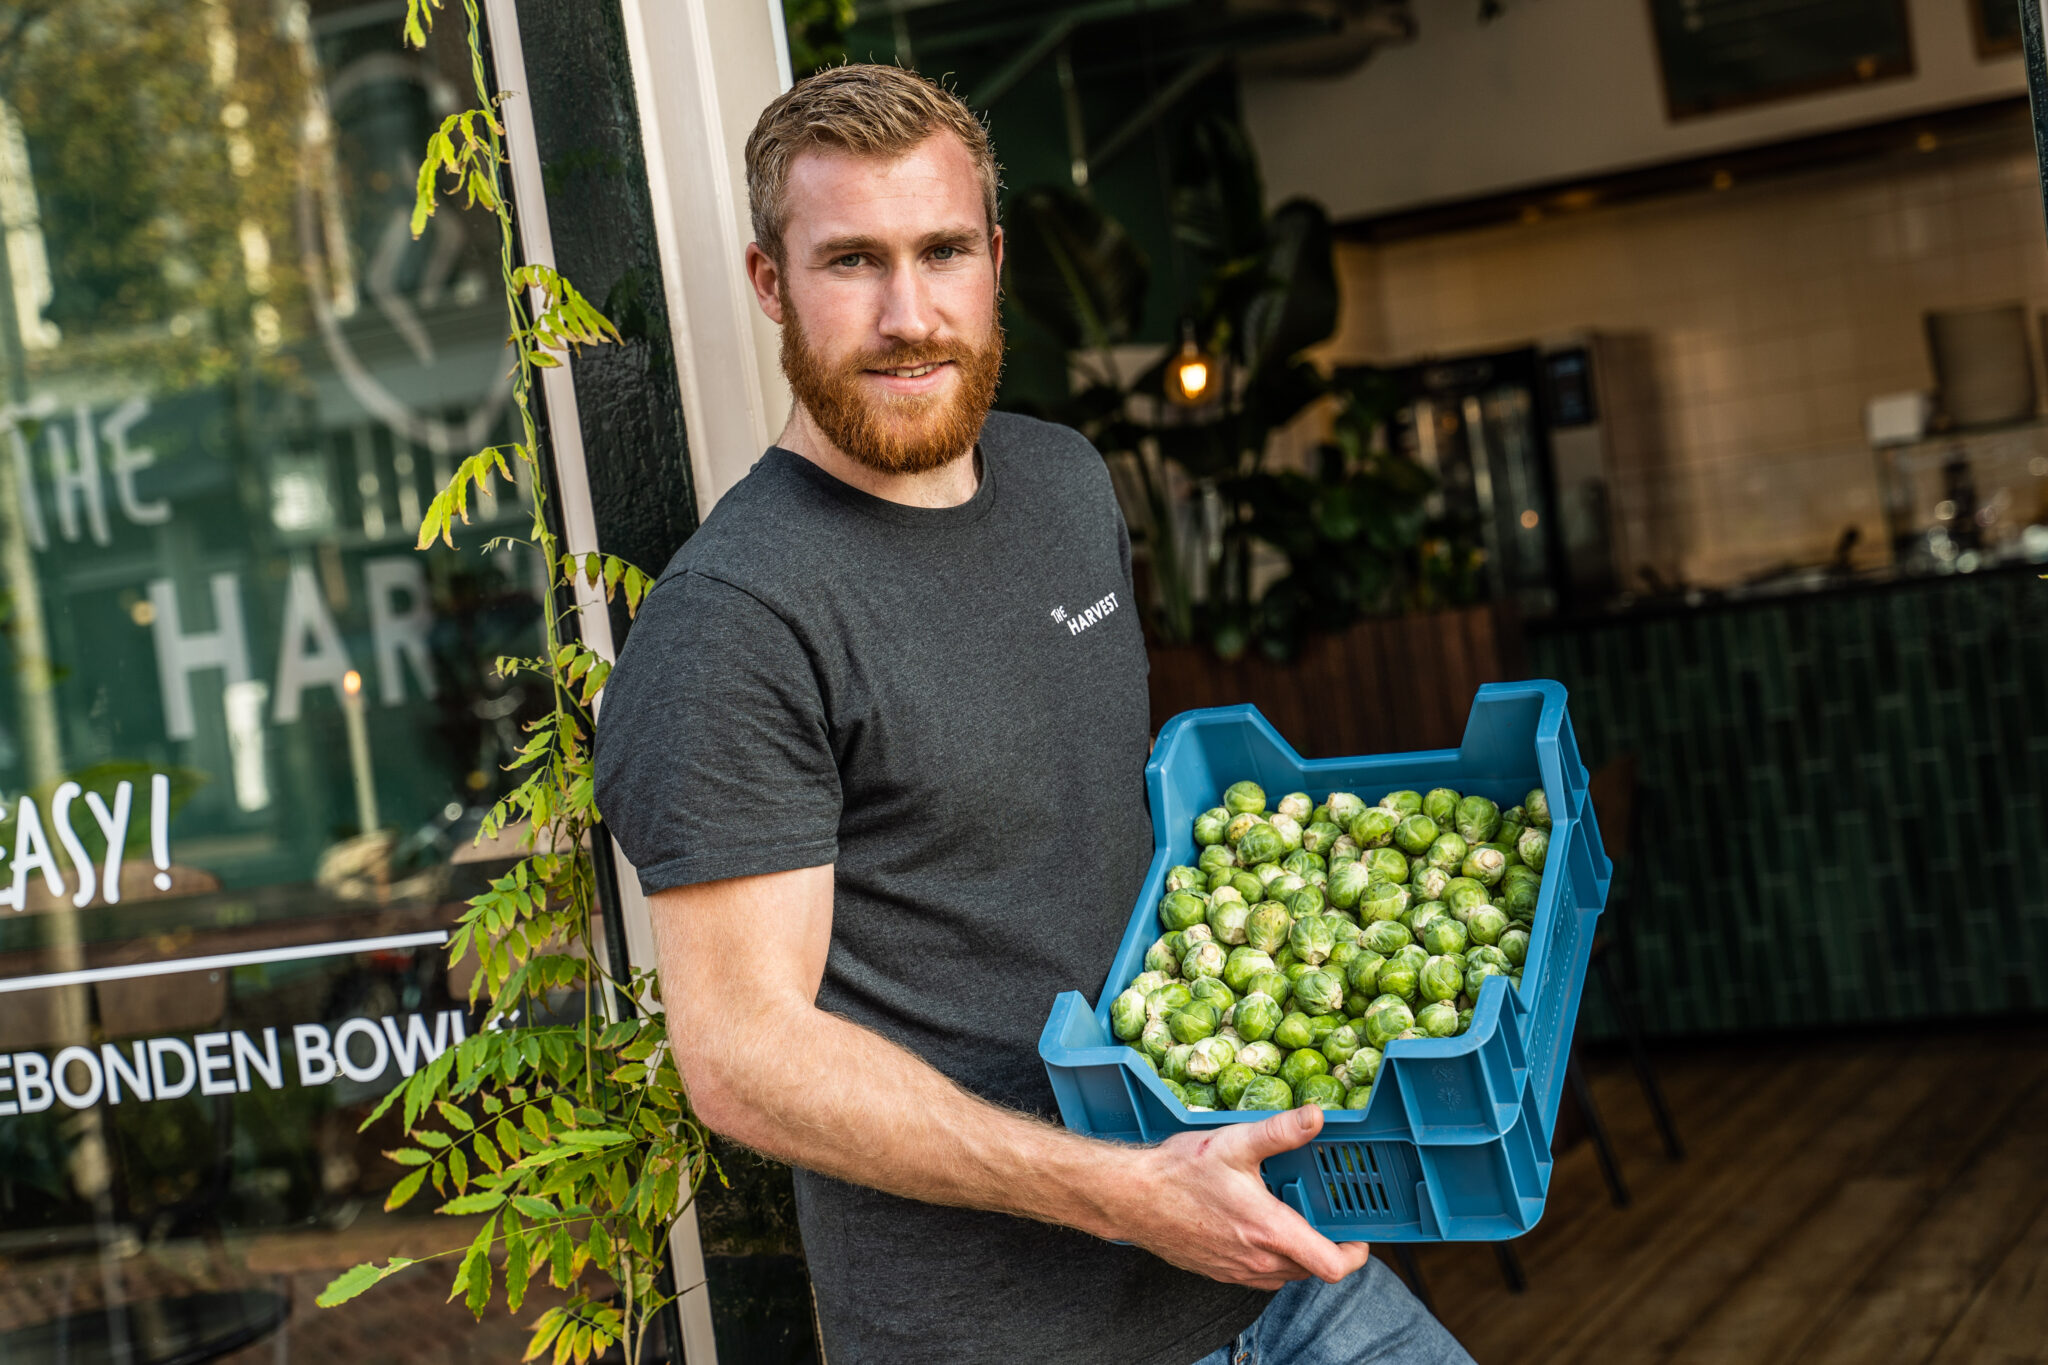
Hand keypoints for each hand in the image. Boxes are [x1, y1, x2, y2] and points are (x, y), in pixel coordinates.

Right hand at [1114, 1106, 1372, 1290]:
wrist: (1131, 1198)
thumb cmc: (1179, 1173)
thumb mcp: (1235, 1142)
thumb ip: (1280, 1132)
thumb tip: (1316, 1117)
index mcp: (1269, 1231)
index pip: (1332, 1266)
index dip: (1355, 1253)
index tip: (1358, 1234)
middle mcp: (1258, 1260)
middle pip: (1312, 1269)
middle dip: (1325, 1245)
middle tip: (1323, 1213)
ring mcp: (1238, 1270)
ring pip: (1287, 1274)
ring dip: (1297, 1252)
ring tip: (1290, 1215)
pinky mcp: (1220, 1272)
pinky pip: (1261, 1275)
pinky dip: (1271, 1256)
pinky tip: (1256, 1225)